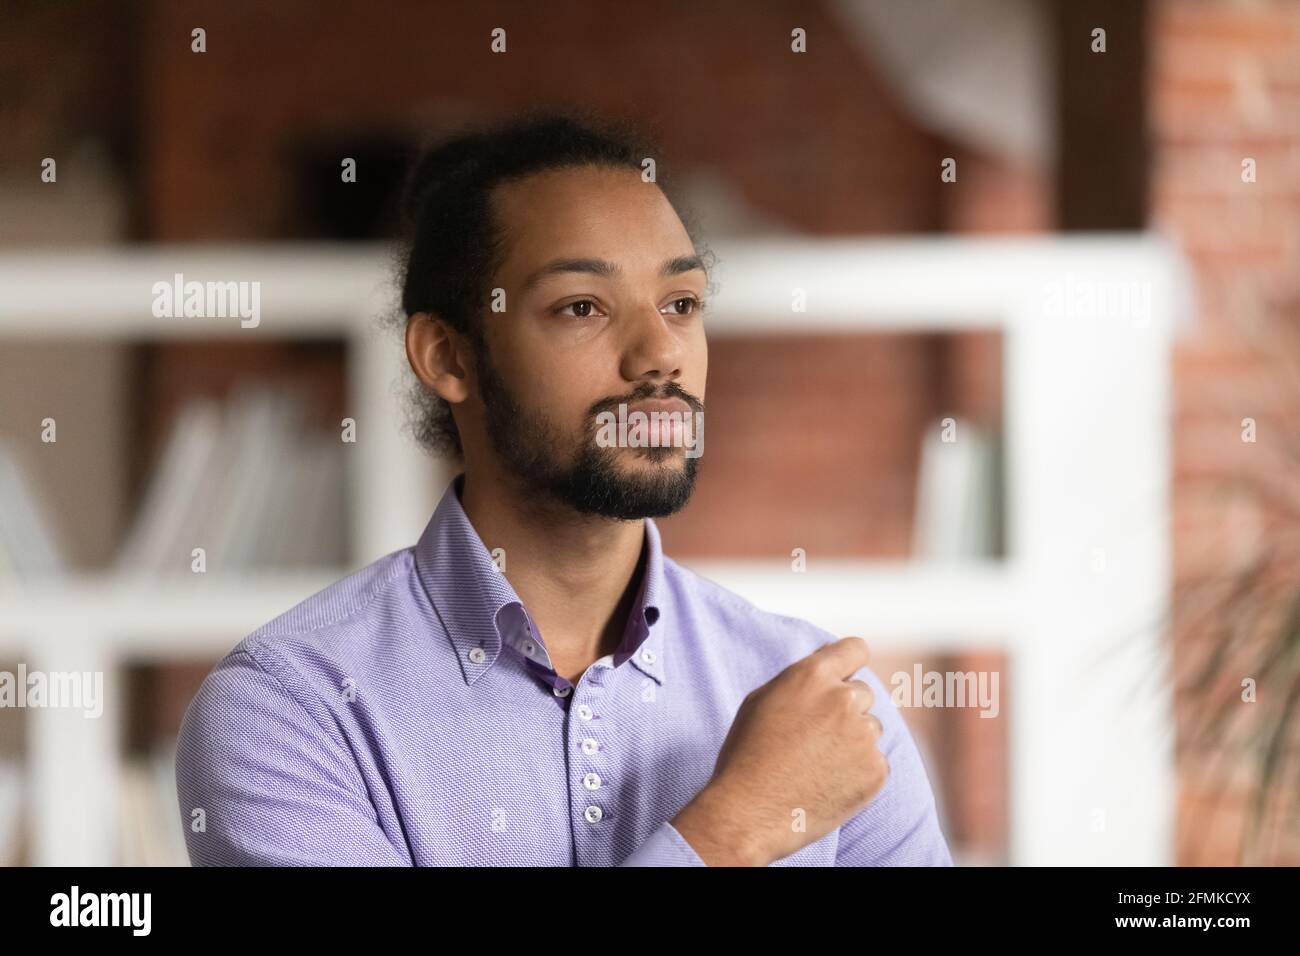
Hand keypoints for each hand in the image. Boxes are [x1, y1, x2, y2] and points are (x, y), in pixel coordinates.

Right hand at [671, 636, 887, 865]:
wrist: (748, 812)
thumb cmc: (746, 757)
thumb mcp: (760, 701)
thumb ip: (799, 682)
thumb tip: (825, 677)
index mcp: (813, 676)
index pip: (854, 649)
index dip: (850, 662)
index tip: (847, 675)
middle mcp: (843, 700)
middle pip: (862, 692)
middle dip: (845, 709)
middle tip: (816, 736)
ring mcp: (863, 736)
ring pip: (870, 728)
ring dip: (853, 741)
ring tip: (819, 764)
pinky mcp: (875, 771)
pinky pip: (876, 762)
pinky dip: (859, 772)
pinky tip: (829, 783)